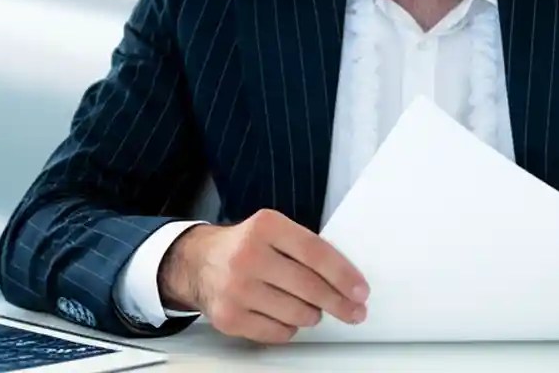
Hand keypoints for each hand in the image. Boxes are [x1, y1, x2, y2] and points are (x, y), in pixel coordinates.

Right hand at [158, 209, 369, 343]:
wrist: (198, 262)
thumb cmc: (245, 246)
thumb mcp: (273, 231)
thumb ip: (306, 247)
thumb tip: (347, 279)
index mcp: (265, 226)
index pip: (315, 253)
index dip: (343, 274)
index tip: (360, 291)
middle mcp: (248, 256)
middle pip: (309, 287)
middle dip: (338, 303)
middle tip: (354, 311)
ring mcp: (236, 288)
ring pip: (297, 314)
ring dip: (312, 314)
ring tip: (309, 307)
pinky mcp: (229, 317)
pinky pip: (278, 333)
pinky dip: (289, 328)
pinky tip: (284, 315)